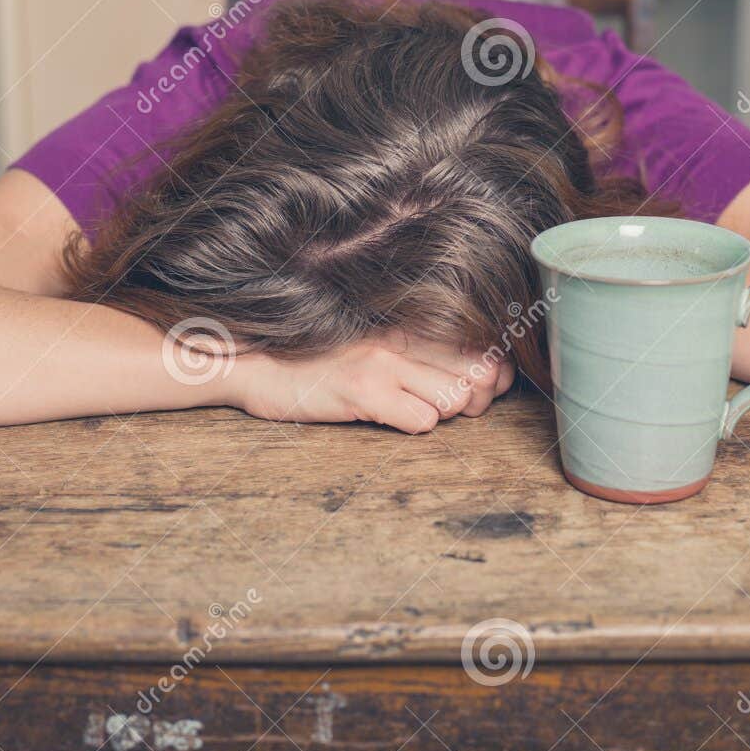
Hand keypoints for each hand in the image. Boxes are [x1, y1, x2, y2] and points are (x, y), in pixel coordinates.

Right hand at [227, 334, 515, 433]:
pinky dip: (415, 426)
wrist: (255, 362)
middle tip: (452, 408)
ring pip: (457, 397)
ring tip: (416, 410)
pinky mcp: (361, 391)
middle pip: (481, 373)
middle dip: (479, 401)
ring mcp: (382, 363)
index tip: (482, 390)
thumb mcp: (371, 344)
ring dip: (447, 415)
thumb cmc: (317, 359)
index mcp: (408, 324)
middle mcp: (401, 338)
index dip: (494, 376)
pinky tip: (391, 418)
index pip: (483, 346)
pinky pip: (421, 420)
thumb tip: (475, 374)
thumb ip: (417, 351)